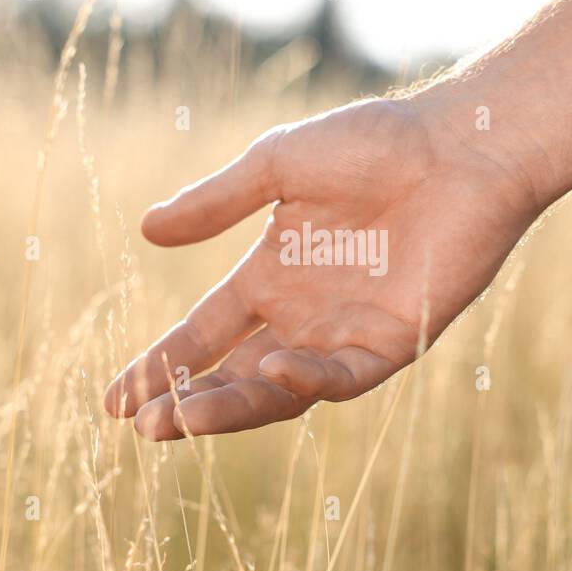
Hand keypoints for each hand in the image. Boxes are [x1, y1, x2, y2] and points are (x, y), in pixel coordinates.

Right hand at [104, 95, 544, 438]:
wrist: (458, 145)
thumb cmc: (374, 143)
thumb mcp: (278, 165)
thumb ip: (217, 203)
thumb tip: (145, 230)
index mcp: (271, 276)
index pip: (204, 334)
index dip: (160, 366)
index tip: (112, 400)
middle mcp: (303, 314)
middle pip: (235, 375)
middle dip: (188, 403)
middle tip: (142, 427)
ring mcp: (346, 333)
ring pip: (280, 390)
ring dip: (232, 408)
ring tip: (181, 422)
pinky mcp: (393, 342)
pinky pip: (344, 378)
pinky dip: (307, 377)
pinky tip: (273, 366)